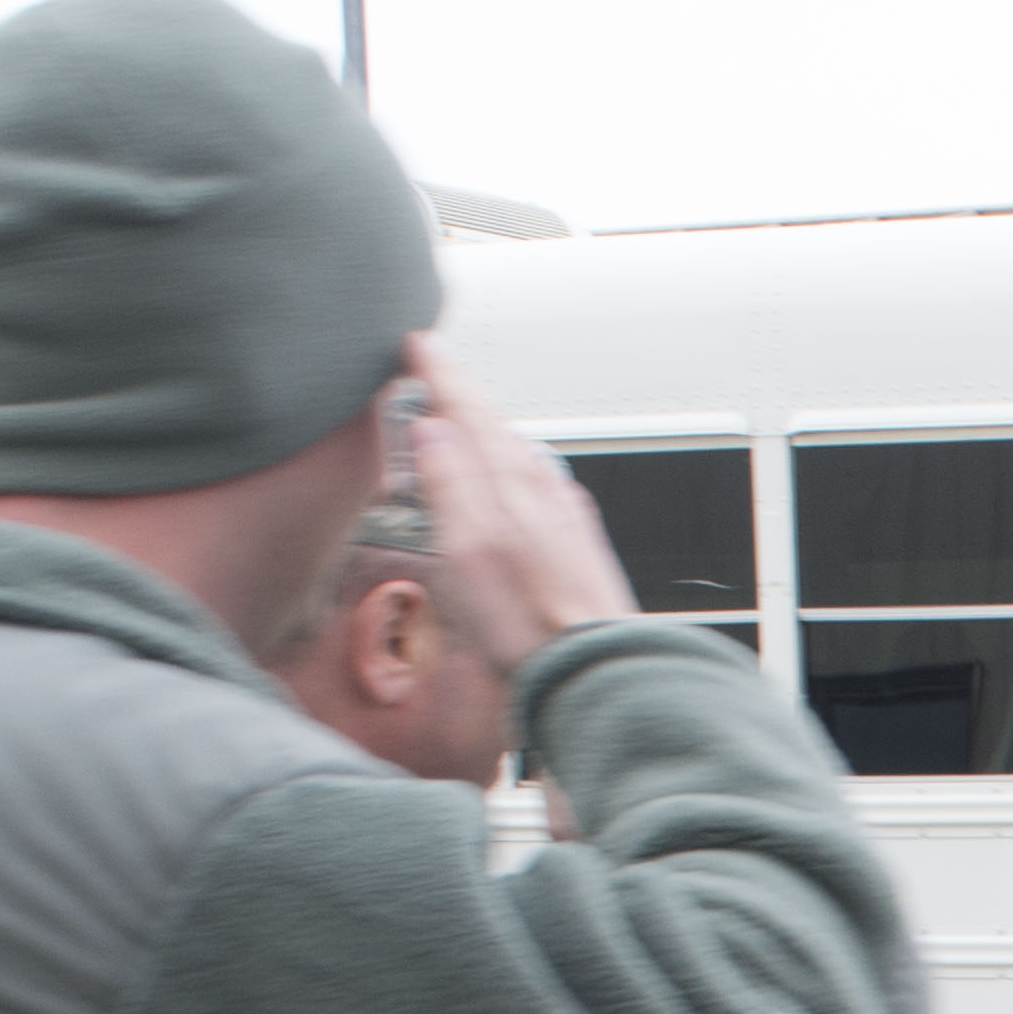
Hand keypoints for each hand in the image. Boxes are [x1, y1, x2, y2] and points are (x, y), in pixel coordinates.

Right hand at [400, 337, 635, 674]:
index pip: (470, 409)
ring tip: (461, 416)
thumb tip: (433, 427)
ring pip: (517, 454)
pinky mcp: (575, 545)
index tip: (419, 343)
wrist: (593, 670)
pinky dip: (511, 468)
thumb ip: (449, 481)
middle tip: (435, 368)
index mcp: (513, 480)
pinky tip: (513, 481)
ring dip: (486, 431)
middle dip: (462, 395)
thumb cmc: (526, 621)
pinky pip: (536, 485)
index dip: (441, 374)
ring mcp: (564, 516)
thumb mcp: (466, 547)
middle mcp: (545, 488)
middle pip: (495, 426)